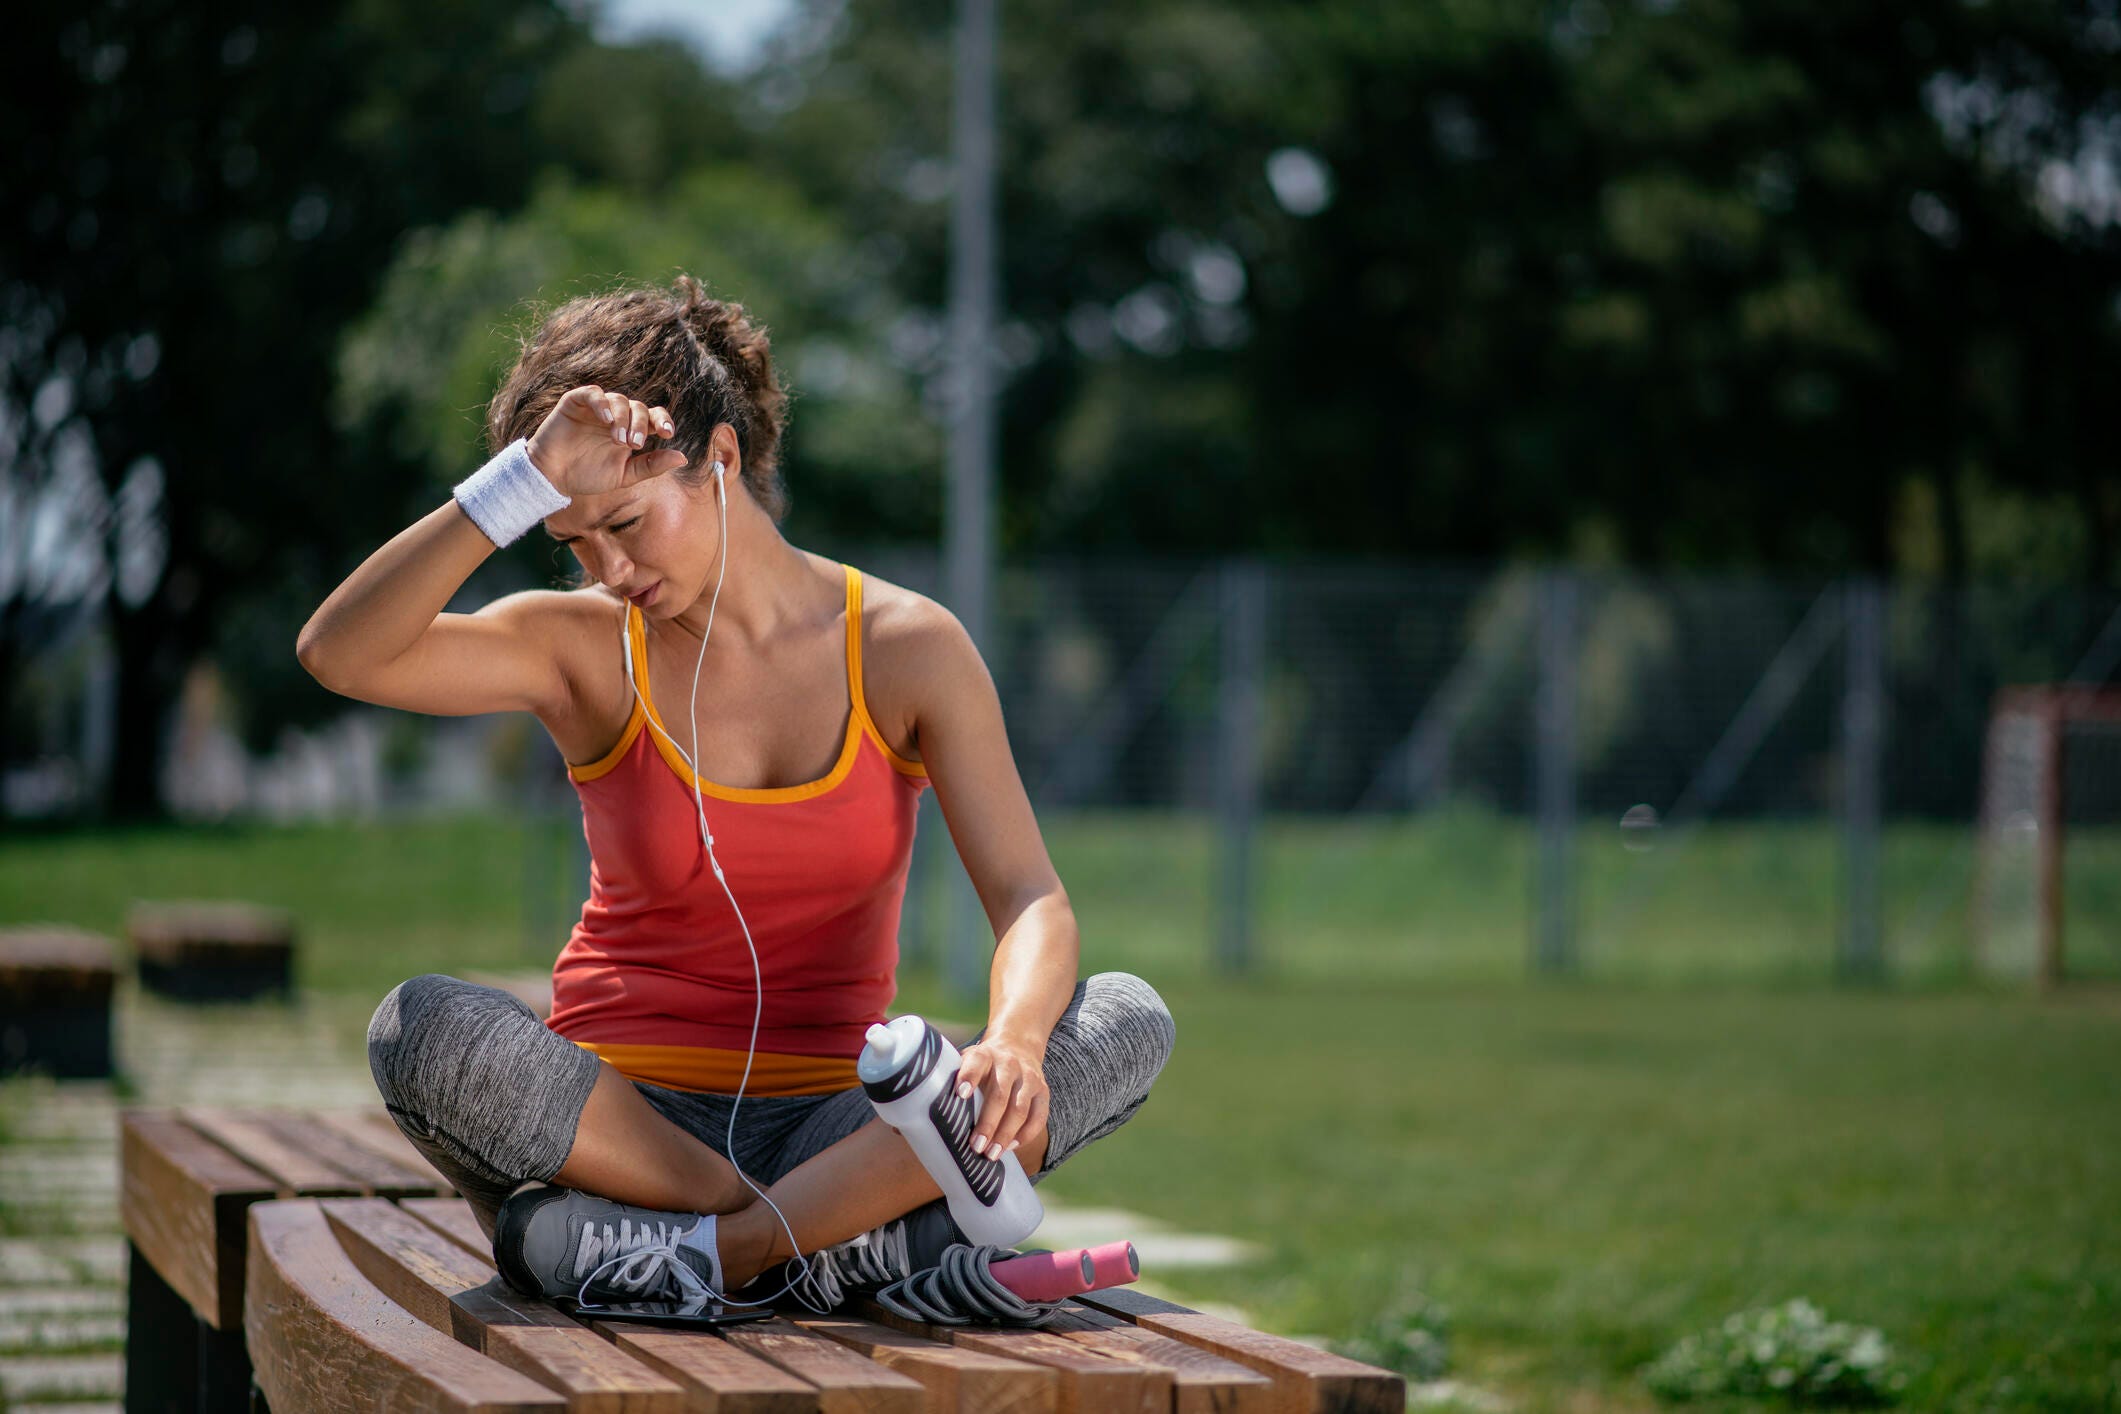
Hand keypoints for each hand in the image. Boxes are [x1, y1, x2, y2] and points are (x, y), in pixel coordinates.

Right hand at [525, 385, 688, 498]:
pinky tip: (607, 420)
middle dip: (640, 424)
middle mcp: (616, 416)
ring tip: (619, 440)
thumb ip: (651, 465)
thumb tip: (683, 457)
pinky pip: (593, 394)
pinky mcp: (576, 402)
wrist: (552, 477)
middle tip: (634, 444)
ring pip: (619, 399)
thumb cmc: (588, 476)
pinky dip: (602, 404)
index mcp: (630, 431)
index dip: (663, 420)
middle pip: (639, 407)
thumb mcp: (624, 475)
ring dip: (624, 418)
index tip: (667, 433)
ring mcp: (596, 408)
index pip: (653, 417)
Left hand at [955, 1033, 1048, 1164]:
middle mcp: (1009, 1063)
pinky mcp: (1043, 1091)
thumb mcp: (965, 1062)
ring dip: (1006, 1134)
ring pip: (1020, 1108)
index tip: (960, 1094)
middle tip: (976, 1146)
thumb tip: (909, 1117)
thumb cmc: (982, 1065)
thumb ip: (947, 1082)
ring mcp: (1028, 1077)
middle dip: (988, 1124)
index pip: (976, 1062)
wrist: (1018, 1046)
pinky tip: (1012, 1146)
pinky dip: (1026, 1134)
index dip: (968, 1077)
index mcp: (984, 1055)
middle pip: (1000, 1095)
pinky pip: (1039, 1116)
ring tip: (992, 1154)